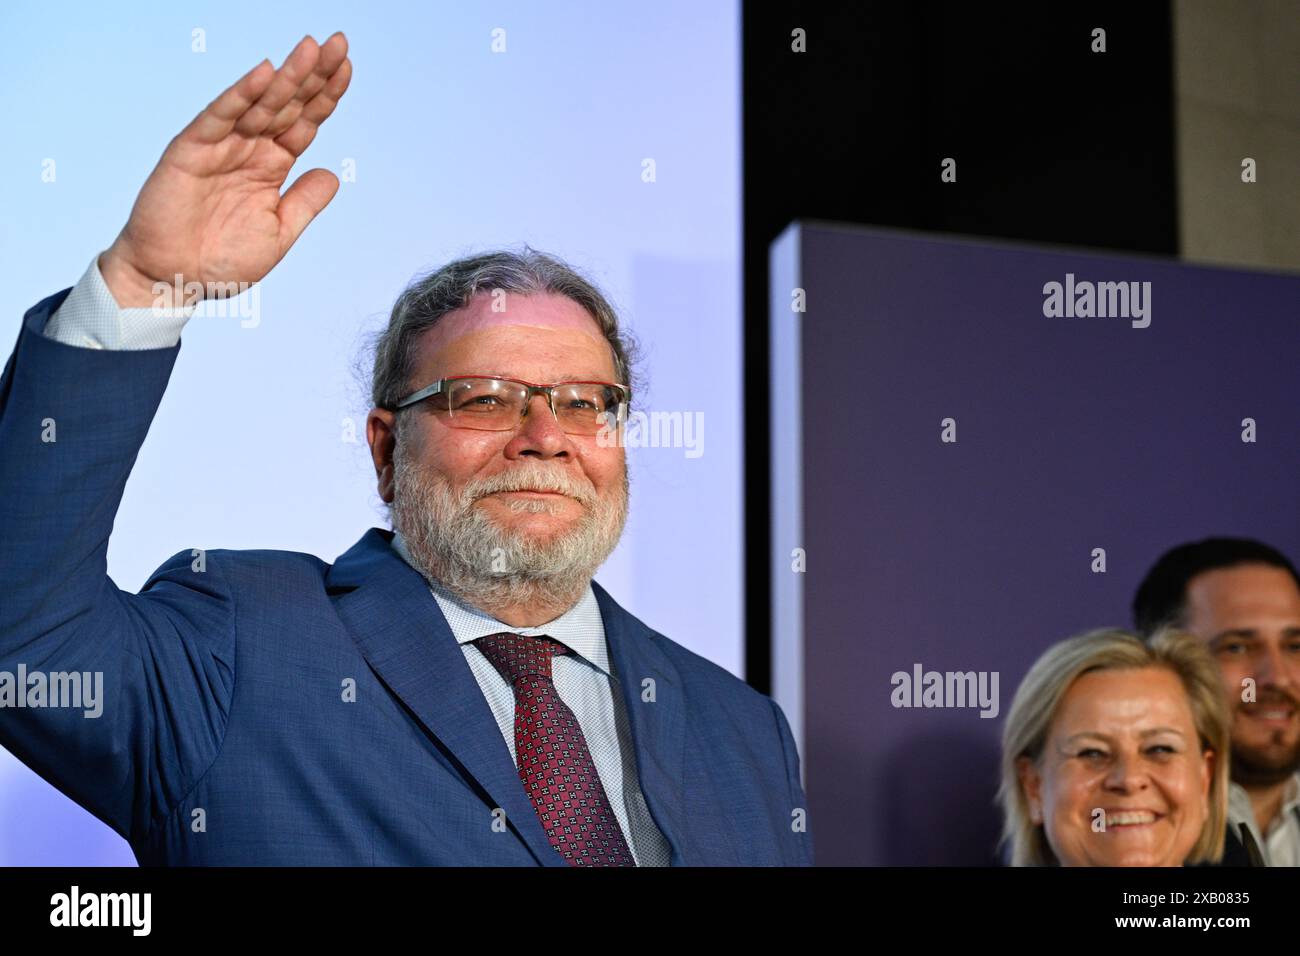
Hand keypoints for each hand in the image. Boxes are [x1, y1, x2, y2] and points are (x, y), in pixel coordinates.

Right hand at [100, 32, 351, 307]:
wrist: (175, 279)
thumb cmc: (222, 261)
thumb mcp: (278, 234)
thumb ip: (304, 203)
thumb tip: (333, 174)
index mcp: (272, 166)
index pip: (304, 122)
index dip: (326, 96)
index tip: (347, 67)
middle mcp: (249, 149)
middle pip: (288, 105)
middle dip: (313, 75)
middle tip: (338, 43)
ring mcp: (222, 146)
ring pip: (260, 104)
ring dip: (286, 77)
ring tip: (312, 50)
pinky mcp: (192, 150)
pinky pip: (220, 116)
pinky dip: (241, 95)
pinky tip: (264, 73)